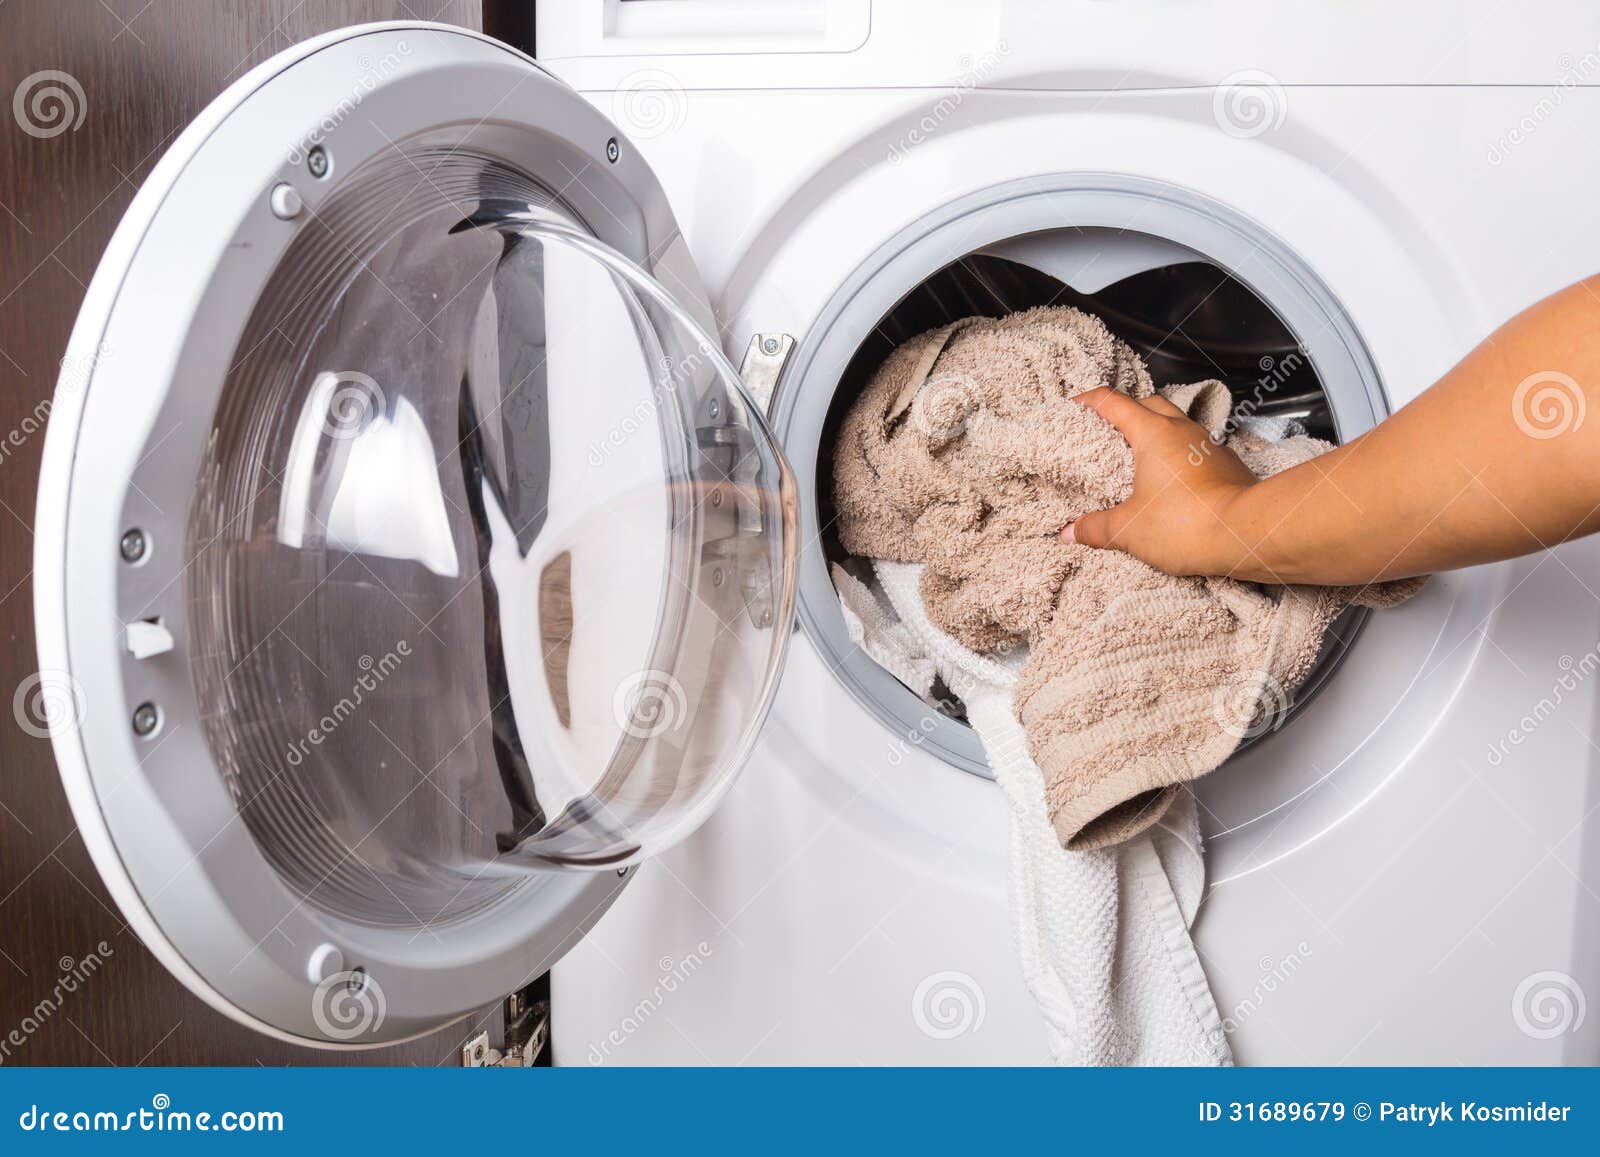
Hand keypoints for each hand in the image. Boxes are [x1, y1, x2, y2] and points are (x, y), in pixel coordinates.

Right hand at [1060, 388, 1259, 577]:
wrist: (1248, 533)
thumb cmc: (1187, 523)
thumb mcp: (1130, 529)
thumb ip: (1096, 528)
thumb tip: (1071, 532)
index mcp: (1153, 433)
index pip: (1113, 402)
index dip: (1089, 401)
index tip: (1073, 407)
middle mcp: (1183, 430)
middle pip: (1149, 403)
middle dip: (1126, 411)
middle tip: (1107, 431)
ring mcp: (1209, 445)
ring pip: (1178, 424)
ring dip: (1157, 433)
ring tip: (1139, 457)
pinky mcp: (1228, 465)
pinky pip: (1198, 450)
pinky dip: (1180, 456)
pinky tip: (1173, 480)